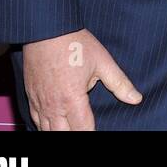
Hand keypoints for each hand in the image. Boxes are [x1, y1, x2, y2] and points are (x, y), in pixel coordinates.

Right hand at [21, 28, 142, 129]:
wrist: (46, 31)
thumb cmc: (75, 44)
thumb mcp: (102, 62)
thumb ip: (119, 83)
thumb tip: (136, 99)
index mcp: (72, 100)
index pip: (83, 129)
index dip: (92, 134)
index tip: (98, 133)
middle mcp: (53, 106)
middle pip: (63, 135)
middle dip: (76, 135)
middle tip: (85, 131)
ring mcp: (40, 102)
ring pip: (46, 131)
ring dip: (59, 133)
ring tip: (71, 130)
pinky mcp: (30, 96)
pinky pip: (35, 120)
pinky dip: (44, 127)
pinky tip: (52, 127)